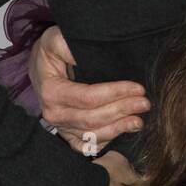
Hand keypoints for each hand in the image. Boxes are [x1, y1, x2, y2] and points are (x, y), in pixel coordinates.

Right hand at [30, 25, 150, 154]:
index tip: (137, 88)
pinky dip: (106, 142)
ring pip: (93, 135)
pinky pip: (88, 146)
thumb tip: (81, 54)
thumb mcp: (54, 39)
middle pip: (93, 118)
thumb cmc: (51, 52)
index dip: (115, 94)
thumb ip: (66, 44)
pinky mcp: (68, 134)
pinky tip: (123, 132)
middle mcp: (54, 114)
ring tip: (139, 121)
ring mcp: (61, 127)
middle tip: (145, 103)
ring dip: (118, 129)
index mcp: (52, 92)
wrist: (40, 67)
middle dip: (122, 111)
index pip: (88, 98)